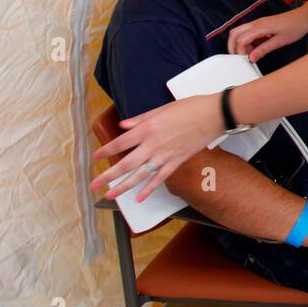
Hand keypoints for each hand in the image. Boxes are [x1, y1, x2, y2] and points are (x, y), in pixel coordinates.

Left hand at [90, 93, 223, 199]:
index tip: (96, 158)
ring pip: (139, 175)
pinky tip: (139, 198)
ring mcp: (165, 155)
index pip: (120, 143)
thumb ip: (140, 119)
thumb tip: (123, 126)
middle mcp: (153, 144)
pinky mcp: (176, 162)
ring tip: (110, 195)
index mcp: (147, 128)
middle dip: (108, 176)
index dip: (105, 151)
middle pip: (125, 164)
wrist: (213, 115)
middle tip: (94, 185)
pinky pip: (159, 178)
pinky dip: (149, 189)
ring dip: (123, 187)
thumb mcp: (162, 109)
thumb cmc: (190, 108)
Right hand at [228, 7, 307, 62]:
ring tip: (250, 55)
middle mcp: (256, 23)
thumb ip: (264, 49)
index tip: (246, 60)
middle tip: (240, 58)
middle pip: (234, 33)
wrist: (305, 17)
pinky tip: (255, 49)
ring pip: (240, 32)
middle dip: (233, 46)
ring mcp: (258, 23)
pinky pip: (248, 33)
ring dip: (240, 44)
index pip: (240, 39)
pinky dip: (247, 42)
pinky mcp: (262, 25)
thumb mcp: (280, 41)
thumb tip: (251, 58)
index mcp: (260, 26)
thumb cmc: (296, 27)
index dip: (240, 51)